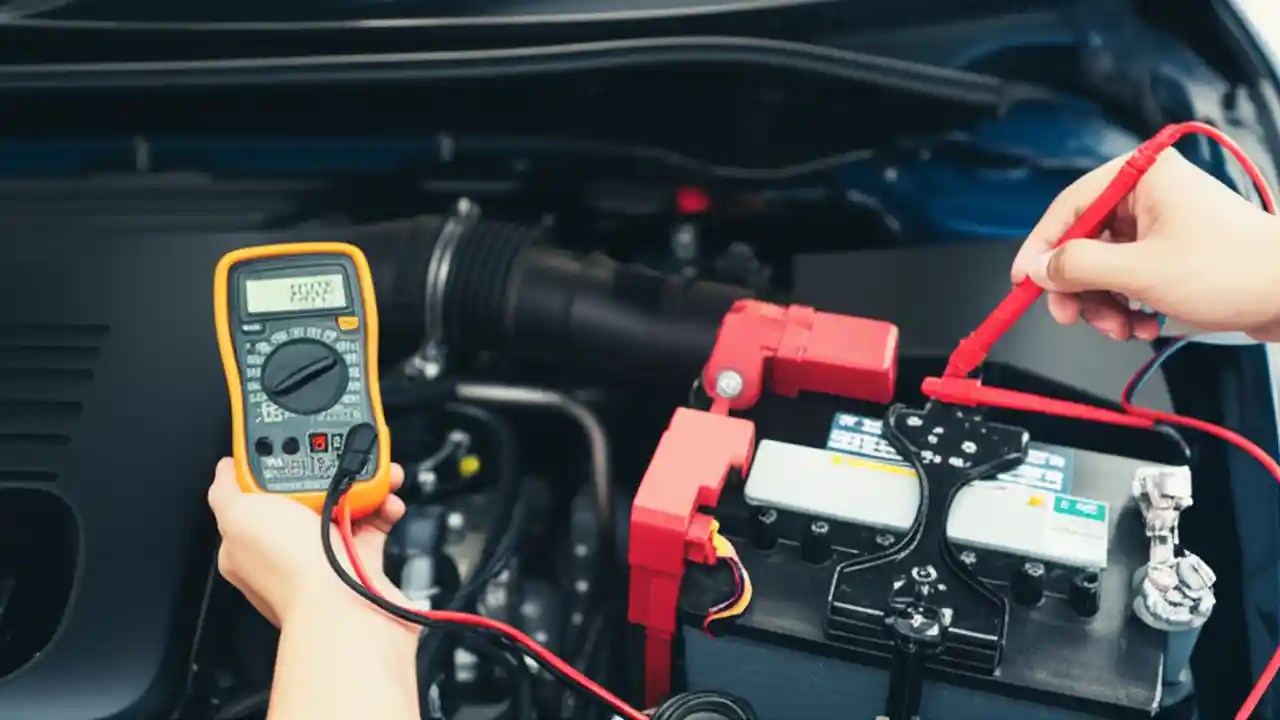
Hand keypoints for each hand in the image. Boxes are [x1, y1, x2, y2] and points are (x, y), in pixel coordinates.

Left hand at [207, 457, 412, 636]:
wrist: (343, 607)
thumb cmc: (290, 569)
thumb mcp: (238, 516)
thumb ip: (226, 490)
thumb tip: (224, 469)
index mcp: (251, 539)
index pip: (258, 493)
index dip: (276, 466)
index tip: (293, 446)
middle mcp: (289, 548)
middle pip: (307, 493)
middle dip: (327, 469)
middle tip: (340, 455)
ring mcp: (326, 555)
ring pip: (345, 504)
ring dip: (362, 483)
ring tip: (372, 471)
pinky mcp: (360, 560)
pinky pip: (375, 523)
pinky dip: (384, 506)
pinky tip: (385, 497)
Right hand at [1011, 149, 1279, 340]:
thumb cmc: (1235, 269)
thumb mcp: (1139, 272)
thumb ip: (1078, 268)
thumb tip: (1039, 269)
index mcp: (1142, 177)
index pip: (1070, 207)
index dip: (1041, 247)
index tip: (1024, 280)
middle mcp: (1150, 194)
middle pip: (1084, 241)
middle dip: (1079, 287)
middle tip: (1071, 316)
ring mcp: (1163, 222)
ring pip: (1105, 265)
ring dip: (1105, 304)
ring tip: (1122, 328)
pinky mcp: (1174, 250)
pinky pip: (1129, 276)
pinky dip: (1128, 305)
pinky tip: (1143, 323)